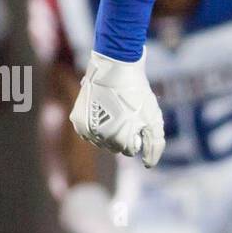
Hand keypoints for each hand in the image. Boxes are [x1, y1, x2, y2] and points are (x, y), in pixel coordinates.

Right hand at [69, 51, 164, 167]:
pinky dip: (96, 126)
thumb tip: (148, 165)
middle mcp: (101, 138)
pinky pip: (88, 133)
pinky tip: (102, 112)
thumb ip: (154, 146)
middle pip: (115, 147)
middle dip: (122, 134)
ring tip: (114, 110)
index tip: (136, 117)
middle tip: (125, 113)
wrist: (115, 67)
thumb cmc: (138, 93)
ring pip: (101, 141)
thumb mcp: (154, 120)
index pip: (130, 150)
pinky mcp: (77, 119)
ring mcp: (87, 129)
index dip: (136, 134)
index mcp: (120, 140)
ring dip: (108, 131)